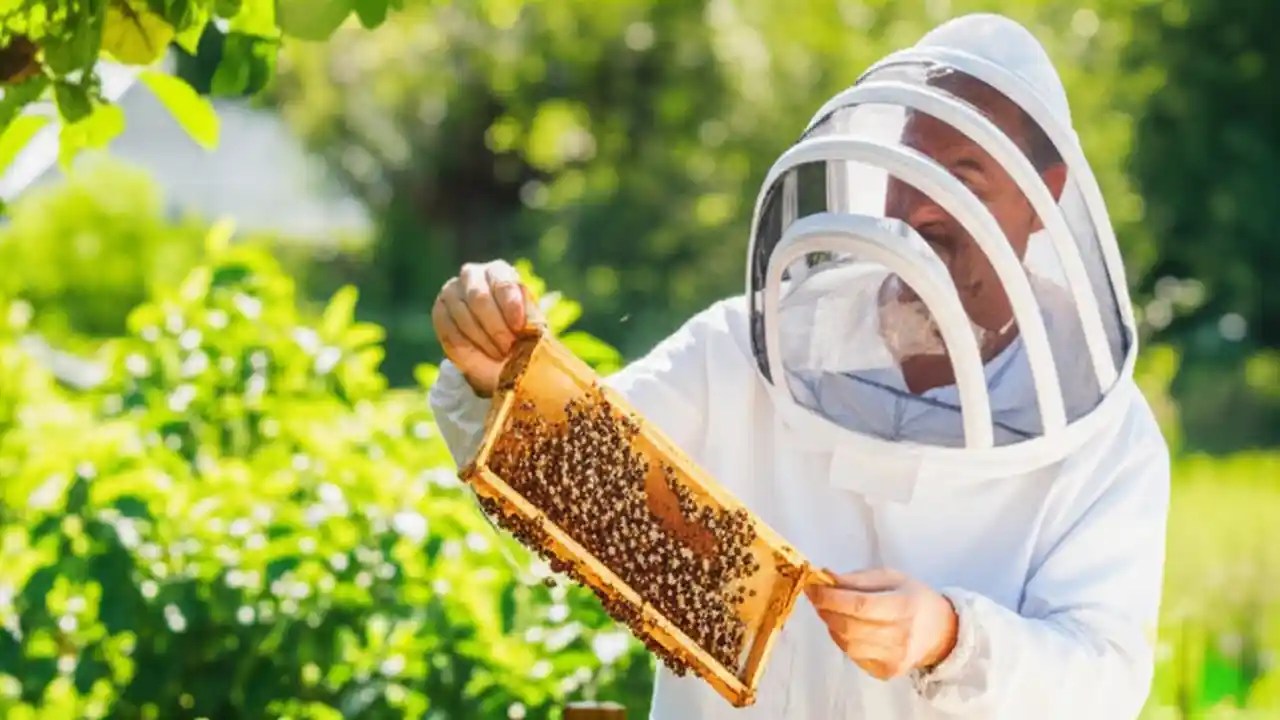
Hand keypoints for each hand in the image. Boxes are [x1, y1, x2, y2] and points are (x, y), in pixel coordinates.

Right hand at [431, 260, 542, 396]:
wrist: (493, 343)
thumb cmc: (518, 329)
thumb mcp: (531, 324)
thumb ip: (530, 321)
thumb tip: (530, 325)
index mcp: (499, 271)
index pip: (503, 283)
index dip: (511, 305)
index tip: (519, 328)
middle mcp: (472, 274)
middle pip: (479, 299)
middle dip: (496, 328)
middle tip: (508, 350)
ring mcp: (451, 291)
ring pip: (463, 317)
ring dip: (483, 342)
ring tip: (499, 357)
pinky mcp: (439, 310)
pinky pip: (448, 330)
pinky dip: (465, 348)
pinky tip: (480, 357)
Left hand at [804, 568, 957, 680]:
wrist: (941, 632)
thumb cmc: (913, 598)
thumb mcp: (891, 577)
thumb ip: (857, 579)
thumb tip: (825, 577)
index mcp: (904, 606)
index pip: (860, 605)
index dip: (831, 597)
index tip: (812, 587)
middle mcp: (901, 636)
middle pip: (849, 627)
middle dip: (826, 610)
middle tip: (817, 598)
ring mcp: (894, 658)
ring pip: (847, 644)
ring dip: (831, 626)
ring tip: (832, 611)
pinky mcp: (887, 672)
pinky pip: (853, 656)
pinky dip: (843, 640)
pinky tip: (848, 628)